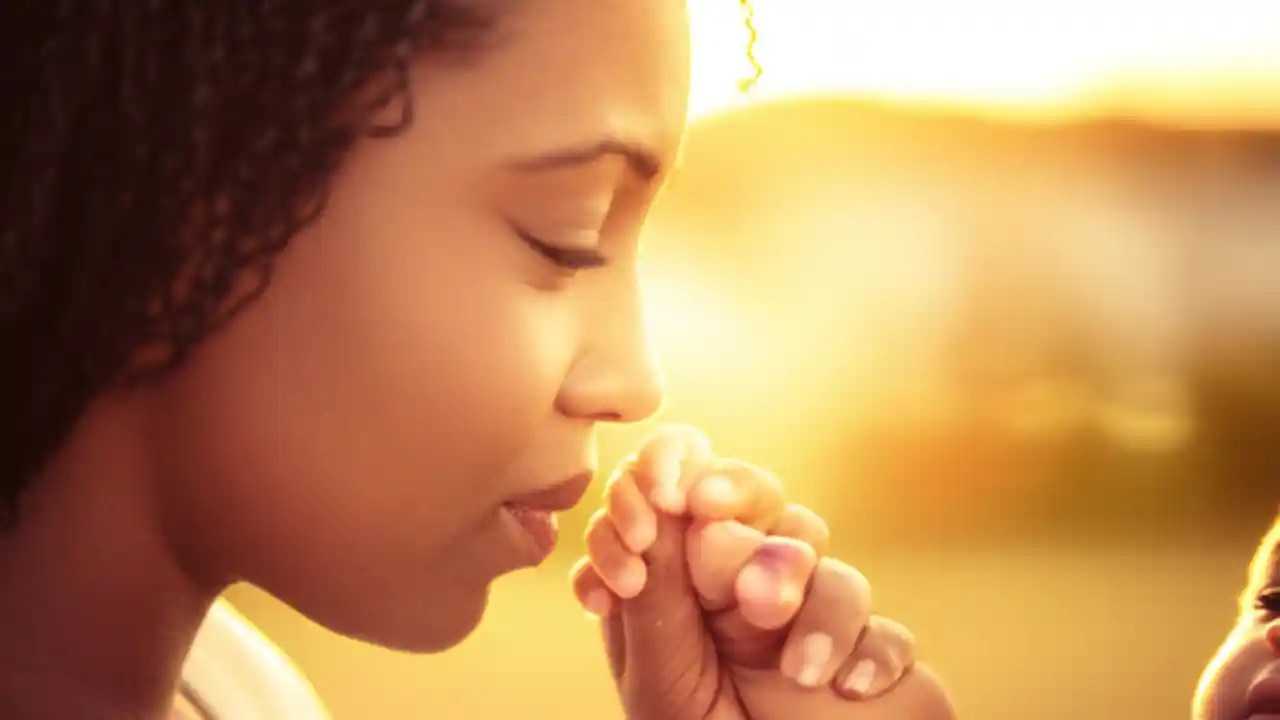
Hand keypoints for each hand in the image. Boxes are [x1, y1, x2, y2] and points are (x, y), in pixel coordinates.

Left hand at [569, 425, 955, 719]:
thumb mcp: (660, 681)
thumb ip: (657, 599)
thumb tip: (661, 504)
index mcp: (680, 584)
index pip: (677, 487)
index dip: (671, 468)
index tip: (663, 492)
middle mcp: (744, 583)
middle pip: (756, 493)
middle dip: (743, 499)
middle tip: (718, 522)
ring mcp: (811, 613)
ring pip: (822, 556)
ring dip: (810, 602)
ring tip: (797, 670)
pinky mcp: (872, 654)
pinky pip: (883, 629)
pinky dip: (870, 654)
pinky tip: (846, 688)